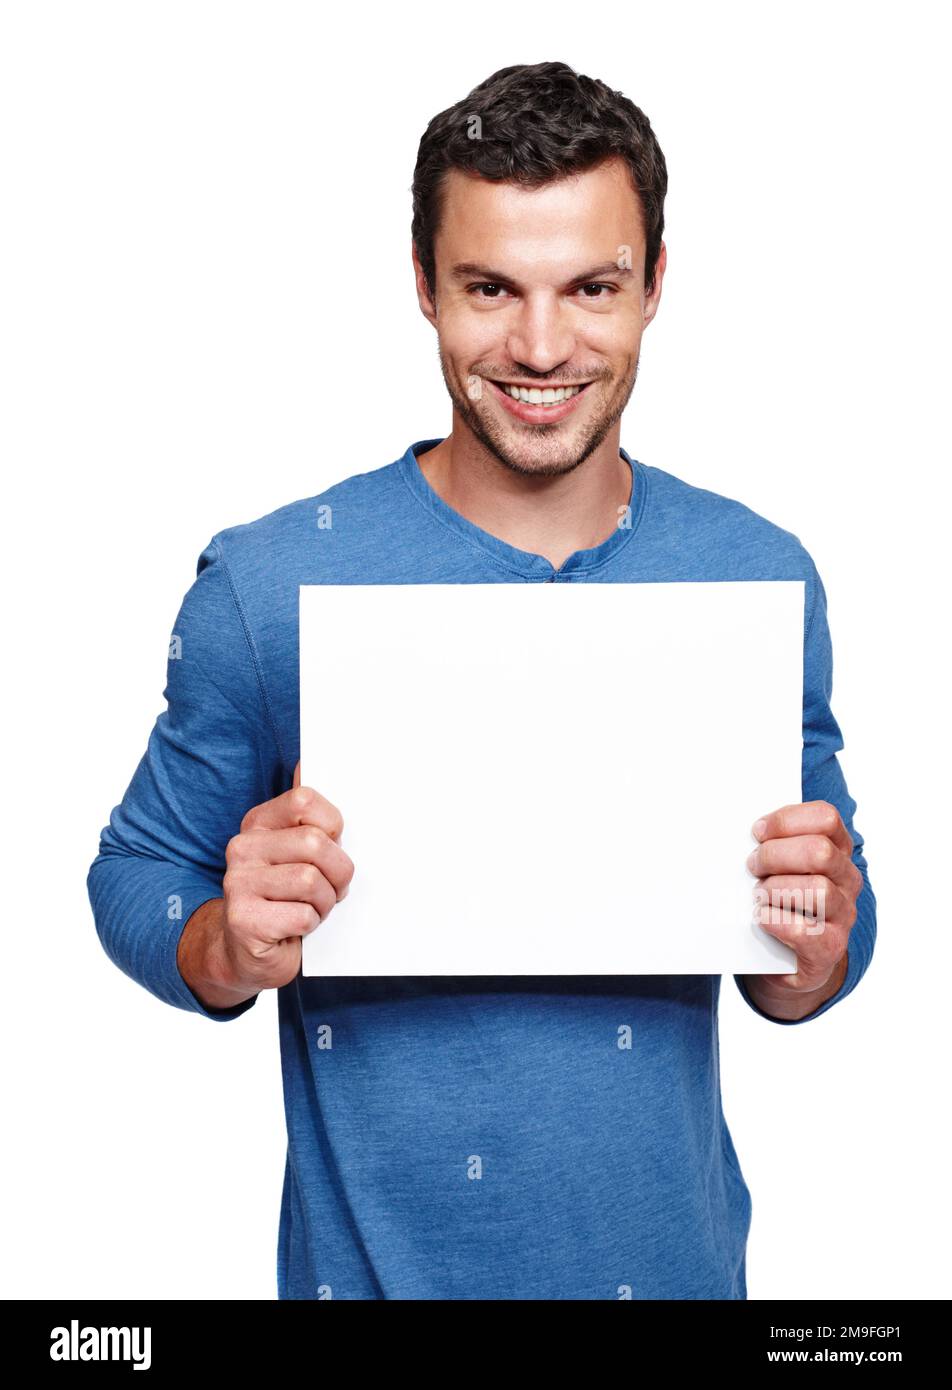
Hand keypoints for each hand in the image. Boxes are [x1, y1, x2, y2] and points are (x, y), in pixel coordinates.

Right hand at [178, 762, 353, 1006]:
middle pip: (316, 843)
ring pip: (313, 881)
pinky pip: (303, 914)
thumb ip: (306, 815)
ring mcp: (238, 882)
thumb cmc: (283, 899)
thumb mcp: (299, 852)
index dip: (333, 828)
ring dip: (324, 903)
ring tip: (310, 908)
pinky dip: (310, 924)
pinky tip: (294, 927)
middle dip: (338, 872)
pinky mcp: (243, 918)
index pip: (306, 800)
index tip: (331, 847)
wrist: (245, 952)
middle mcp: (242, 847)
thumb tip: (305, 763)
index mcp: (258, 824)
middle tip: (330, 890)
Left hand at [743, 799, 862, 1014]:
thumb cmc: (781, 902)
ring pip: (818, 889)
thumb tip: (747, 832)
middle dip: (775, 855)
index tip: (757, 832)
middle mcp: (847, 879)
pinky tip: (762, 917)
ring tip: (758, 894)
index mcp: (837, 850)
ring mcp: (843, 914)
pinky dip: (775, 920)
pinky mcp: (830, 947)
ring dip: (776, 889)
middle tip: (752, 866)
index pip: (826, 818)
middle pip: (820, 851)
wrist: (788, 960)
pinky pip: (804, 930)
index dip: (787, 820)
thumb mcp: (782, 867)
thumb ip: (773, 844)